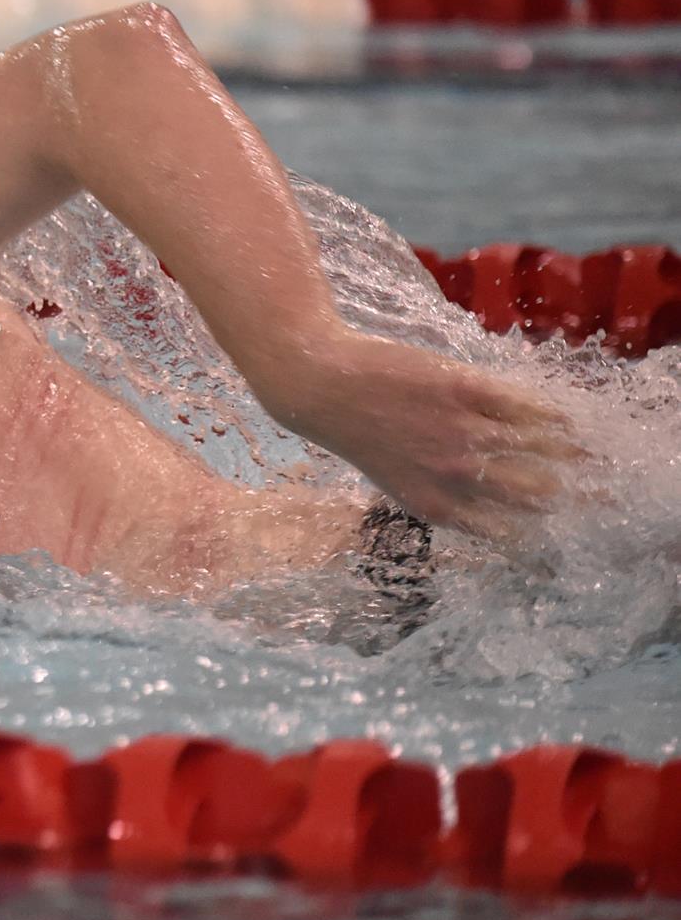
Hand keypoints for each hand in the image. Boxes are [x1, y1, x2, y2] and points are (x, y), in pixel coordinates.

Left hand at [260, 330, 583, 539]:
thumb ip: (443, 493)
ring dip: (570, 453)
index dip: (542, 532)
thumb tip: (491, 507)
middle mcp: (454, 474)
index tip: (561, 527)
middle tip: (597, 492)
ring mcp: (461, 432)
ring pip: (537, 448)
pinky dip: (548, 415)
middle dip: (572, 495)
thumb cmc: (358, 434)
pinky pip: (523, 407)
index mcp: (436, 505)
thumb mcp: (397, 479)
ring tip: (587, 453)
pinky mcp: (463, 390)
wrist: (322, 387)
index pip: (507, 533)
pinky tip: (562, 419)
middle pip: (535, 493)